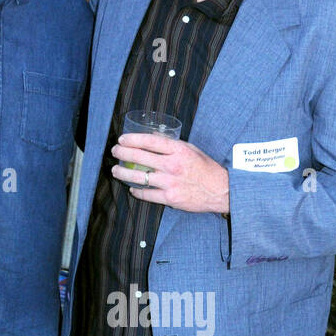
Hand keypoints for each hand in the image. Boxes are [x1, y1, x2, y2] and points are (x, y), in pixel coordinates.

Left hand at [111, 133, 229, 213]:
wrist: (220, 190)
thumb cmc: (206, 169)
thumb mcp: (191, 149)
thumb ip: (172, 144)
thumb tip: (153, 137)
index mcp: (178, 150)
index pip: (149, 141)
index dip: (132, 139)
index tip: (122, 139)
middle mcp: (172, 165)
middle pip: (140, 157)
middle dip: (123, 153)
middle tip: (115, 152)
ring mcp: (170, 182)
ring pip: (139, 176)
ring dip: (123, 173)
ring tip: (116, 170)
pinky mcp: (170, 197)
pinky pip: (147, 194)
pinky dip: (137, 191)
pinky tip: (132, 188)